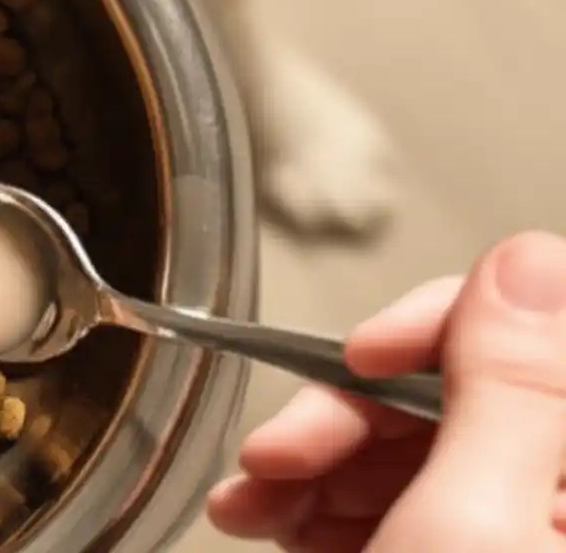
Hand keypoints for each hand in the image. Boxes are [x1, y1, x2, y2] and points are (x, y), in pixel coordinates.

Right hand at [207, 231, 565, 551]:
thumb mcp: (470, 521)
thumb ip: (508, 384)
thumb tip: (526, 259)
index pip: (533, 324)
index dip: (434, 326)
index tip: (361, 357)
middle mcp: (555, 490)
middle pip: (448, 388)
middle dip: (341, 415)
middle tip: (275, 455)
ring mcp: (506, 524)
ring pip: (399, 441)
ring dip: (305, 463)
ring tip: (247, 504)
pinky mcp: (445, 550)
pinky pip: (381, 494)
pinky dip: (311, 502)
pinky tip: (265, 519)